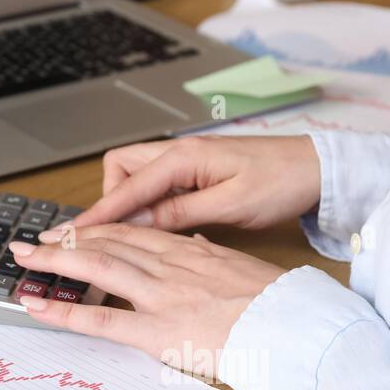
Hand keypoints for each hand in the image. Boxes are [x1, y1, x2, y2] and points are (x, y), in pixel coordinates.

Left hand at [8, 224, 284, 378]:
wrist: (299, 329)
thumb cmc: (281, 306)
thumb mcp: (245, 268)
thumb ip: (214, 255)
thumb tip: (198, 243)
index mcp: (192, 252)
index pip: (133, 233)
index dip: (98, 229)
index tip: (74, 229)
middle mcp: (171, 266)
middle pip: (107, 242)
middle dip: (65, 239)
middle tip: (33, 240)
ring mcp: (162, 295)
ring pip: (97, 267)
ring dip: (55, 262)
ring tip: (24, 259)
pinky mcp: (159, 330)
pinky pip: (101, 319)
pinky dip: (64, 312)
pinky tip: (38, 306)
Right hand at [69, 135, 320, 231]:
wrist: (318, 167)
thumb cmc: (282, 181)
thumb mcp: (231, 205)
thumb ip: (179, 212)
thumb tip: (135, 224)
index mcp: (183, 157)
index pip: (126, 189)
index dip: (97, 215)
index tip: (71, 236)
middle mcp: (178, 153)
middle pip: (120, 171)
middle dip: (110, 199)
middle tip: (116, 232)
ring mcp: (187, 161)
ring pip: (136, 176)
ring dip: (129, 200)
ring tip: (137, 230)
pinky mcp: (197, 171)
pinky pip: (157, 184)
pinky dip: (148, 202)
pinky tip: (156, 223)